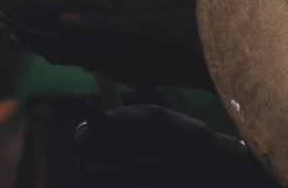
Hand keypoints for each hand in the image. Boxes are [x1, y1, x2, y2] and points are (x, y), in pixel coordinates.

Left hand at [13, 9, 208, 88]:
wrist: (222, 63)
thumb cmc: (190, 37)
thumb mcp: (149, 26)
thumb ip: (108, 23)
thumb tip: (64, 19)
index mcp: (111, 56)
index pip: (58, 50)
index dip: (32, 38)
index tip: (9, 22)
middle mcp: (114, 64)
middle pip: (65, 53)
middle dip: (40, 38)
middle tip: (17, 16)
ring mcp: (127, 66)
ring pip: (82, 55)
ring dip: (60, 40)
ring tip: (44, 18)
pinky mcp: (139, 63)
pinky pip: (101, 54)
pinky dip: (84, 41)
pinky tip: (86, 30)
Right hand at [73, 102, 270, 187]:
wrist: (205, 167)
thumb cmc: (180, 137)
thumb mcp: (154, 122)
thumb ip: (119, 120)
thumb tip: (86, 108)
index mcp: (102, 129)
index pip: (82, 138)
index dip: (110, 143)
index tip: (141, 141)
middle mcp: (96, 157)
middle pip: (87, 168)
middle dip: (126, 163)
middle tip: (157, 157)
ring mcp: (105, 180)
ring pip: (98, 184)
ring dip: (134, 175)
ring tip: (159, 167)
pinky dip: (137, 187)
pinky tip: (154, 184)